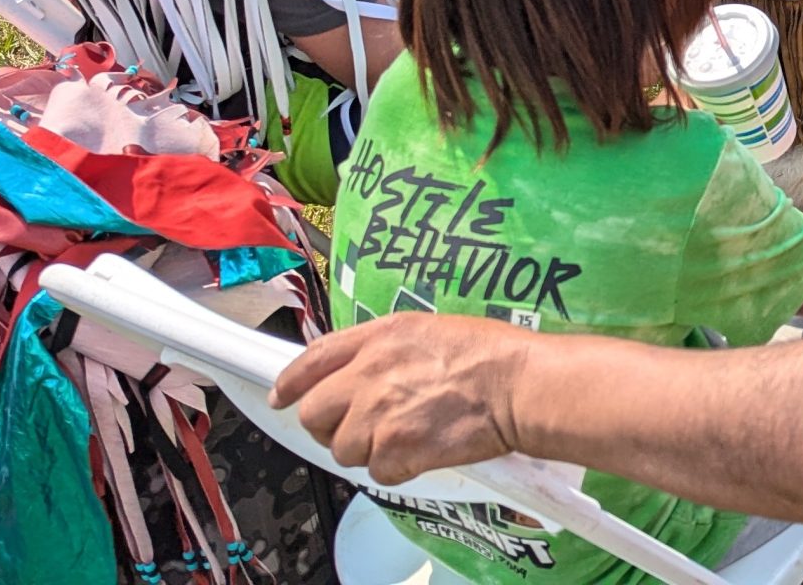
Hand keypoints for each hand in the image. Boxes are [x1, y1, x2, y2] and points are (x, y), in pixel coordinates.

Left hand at [272, 311, 532, 484]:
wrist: (519, 386)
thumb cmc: (491, 355)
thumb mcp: (430, 330)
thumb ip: (386, 349)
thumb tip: (363, 373)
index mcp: (379, 338)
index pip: (313, 360)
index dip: (291, 382)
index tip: (283, 397)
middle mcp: (370, 373)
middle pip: (314, 414)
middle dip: (330, 426)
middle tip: (357, 429)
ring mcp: (379, 414)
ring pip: (344, 449)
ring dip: (369, 450)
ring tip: (405, 438)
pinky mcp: (396, 449)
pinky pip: (377, 472)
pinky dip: (397, 469)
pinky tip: (423, 452)